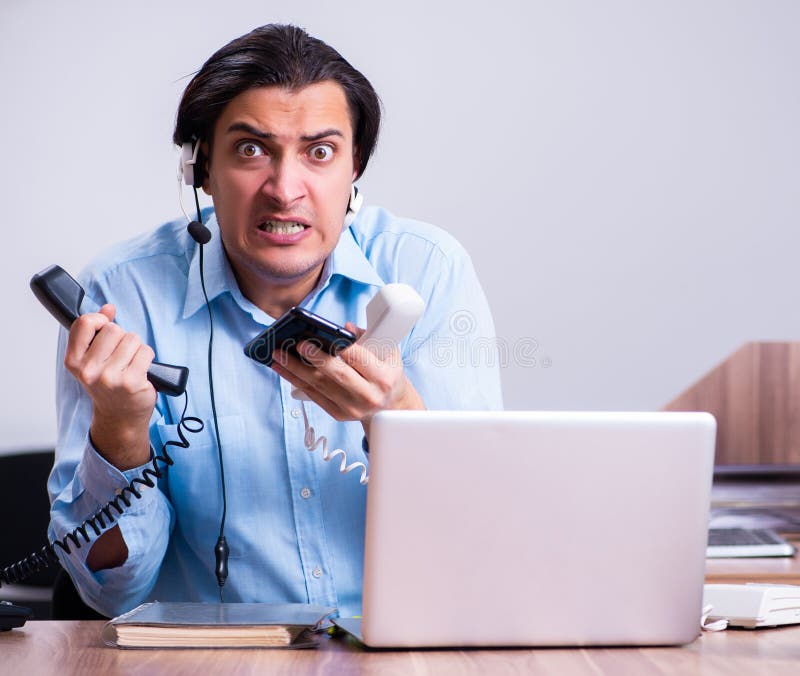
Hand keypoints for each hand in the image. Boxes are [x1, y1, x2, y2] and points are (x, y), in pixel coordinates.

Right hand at [63, 304, 155, 469]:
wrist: (120, 416)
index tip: (104, 327)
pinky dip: (147, 357)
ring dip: (136, 348)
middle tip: (120, 355)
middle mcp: (88, 370)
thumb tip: (108, 307)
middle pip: (113, 329)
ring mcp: (110, 377)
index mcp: (74, 361)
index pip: (84, 323)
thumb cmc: (108, 384)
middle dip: (122, 337)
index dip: (99, 320)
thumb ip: (98, 331)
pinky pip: (146, 351)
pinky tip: (141, 370)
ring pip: (132, 338)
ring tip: (131, 363)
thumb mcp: (94, 358)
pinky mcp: (131, 382)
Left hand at [270, 323, 423, 436]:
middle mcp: (368, 396)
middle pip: (337, 375)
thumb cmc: (387, 374)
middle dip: (315, 358)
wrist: (390, 408)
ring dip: (296, 370)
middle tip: (297, 343)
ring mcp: (352, 408)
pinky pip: (314, 396)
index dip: (341, 347)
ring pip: (320, 386)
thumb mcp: (388, 353)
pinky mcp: (339, 415)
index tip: (324, 335)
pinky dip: (297, 381)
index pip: (359, 359)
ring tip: (279, 355)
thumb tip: (346, 327)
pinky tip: (284, 369)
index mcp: (383, 378)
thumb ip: (369, 338)